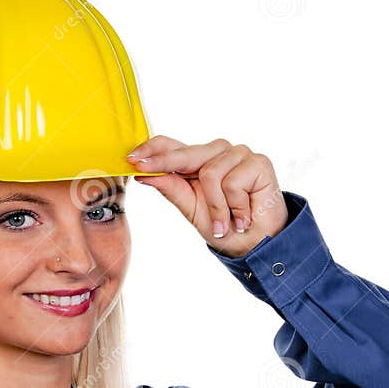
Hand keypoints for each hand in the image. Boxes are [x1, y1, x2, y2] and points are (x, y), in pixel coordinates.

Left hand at [127, 136, 288, 257]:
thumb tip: (144, 174)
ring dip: (216, 206)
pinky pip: (232, 183)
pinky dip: (235, 207)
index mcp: (197, 161)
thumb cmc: (222, 224)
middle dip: (165, 164)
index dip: (150, 148)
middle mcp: (216, 152)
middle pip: (186, 153)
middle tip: (141, 168)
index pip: (171, 145)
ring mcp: (238, 154)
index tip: (130, 157)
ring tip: (225, 221)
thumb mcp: (190, 208)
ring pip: (210, 173)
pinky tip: (243, 217)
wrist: (255, 243)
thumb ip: (171, 188)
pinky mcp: (258, 162)